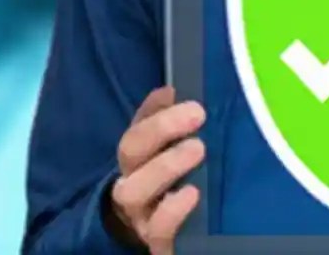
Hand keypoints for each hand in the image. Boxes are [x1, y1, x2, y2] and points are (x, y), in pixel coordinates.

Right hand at [107, 85, 205, 253]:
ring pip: (134, 191)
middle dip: (161, 130)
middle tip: (197, 114)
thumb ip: (166, 123)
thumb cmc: (169, 188)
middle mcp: (131, 183)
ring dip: (164, 166)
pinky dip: (172, 210)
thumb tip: (169, 89)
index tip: (185, 98)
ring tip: (197, 149)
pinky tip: (192, 193)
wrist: (157, 236)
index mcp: (136, 159)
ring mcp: (140, 215)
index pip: (138, 129)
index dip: (156, 112)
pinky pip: (156, 230)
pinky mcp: (156, 242)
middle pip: (130, 152)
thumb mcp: (169, 155)